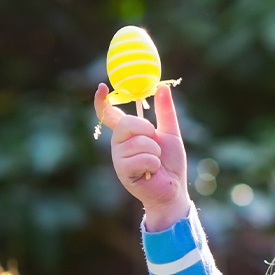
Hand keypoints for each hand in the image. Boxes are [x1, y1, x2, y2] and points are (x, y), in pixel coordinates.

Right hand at [94, 82, 193, 231]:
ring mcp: (118, 158)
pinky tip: (151, 172)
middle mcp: (119, 144)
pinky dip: (153, 164)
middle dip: (148, 131)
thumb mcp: (170, 133)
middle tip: (155, 143)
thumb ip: (165, 111)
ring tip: (155, 162)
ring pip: (138, 143)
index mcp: (128, 133)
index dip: (103, 102)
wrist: (174, 188)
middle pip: (126, 124)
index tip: (100, 87)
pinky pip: (141, 158)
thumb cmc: (171, 163)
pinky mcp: (122, 172)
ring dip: (155, 151)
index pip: (110, 114)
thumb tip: (162, 86)